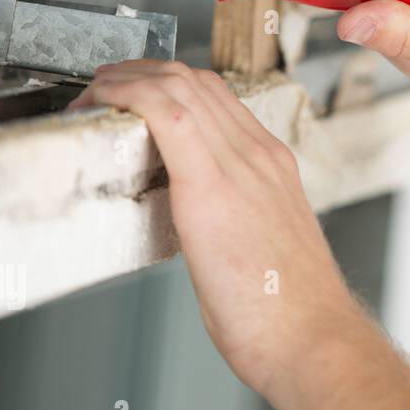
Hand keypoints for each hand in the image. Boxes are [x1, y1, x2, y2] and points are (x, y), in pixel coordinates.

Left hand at [68, 60, 356, 404]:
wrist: (314, 336)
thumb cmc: (290, 310)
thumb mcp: (263, 248)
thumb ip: (236, 224)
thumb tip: (201, 231)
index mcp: (275, 166)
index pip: (219, 97)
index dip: (169, 84)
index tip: (135, 96)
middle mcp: (260, 155)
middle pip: (197, 80)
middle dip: (141, 73)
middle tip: (104, 89)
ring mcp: (241, 166)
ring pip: (180, 86)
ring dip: (126, 79)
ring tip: (95, 94)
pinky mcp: (212, 187)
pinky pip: (167, 114)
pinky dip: (128, 95)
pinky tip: (103, 102)